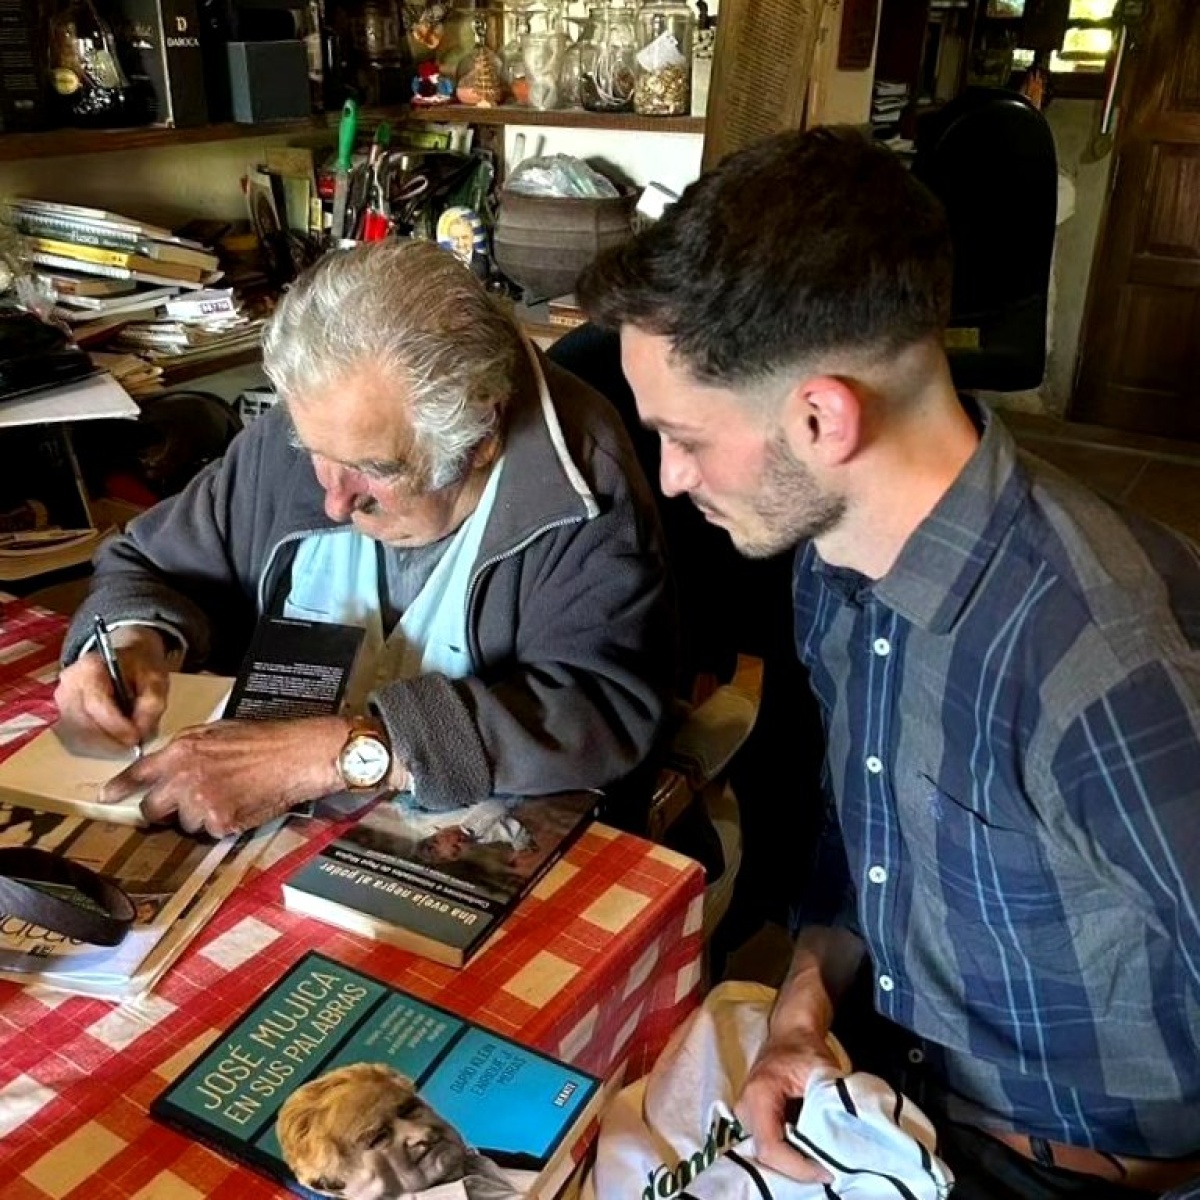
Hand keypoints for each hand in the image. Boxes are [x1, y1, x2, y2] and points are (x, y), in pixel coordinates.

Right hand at [54, 626, 170, 755]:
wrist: (123, 664)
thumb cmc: (137, 669)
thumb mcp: (154, 678)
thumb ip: (151, 704)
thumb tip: (141, 732)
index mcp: (88, 668)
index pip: (95, 704)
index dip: (115, 725)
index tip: (135, 737)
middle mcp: (67, 686)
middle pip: (82, 724)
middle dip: (111, 741)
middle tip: (134, 745)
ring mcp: (61, 705)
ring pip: (76, 738)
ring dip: (104, 747)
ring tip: (126, 743)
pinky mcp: (62, 720)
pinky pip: (75, 743)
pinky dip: (97, 749)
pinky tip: (114, 744)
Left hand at [100, 716, 348, 837]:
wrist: (296, 755)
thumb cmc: (265, 739)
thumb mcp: (218, 731)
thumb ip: (187, 748)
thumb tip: (169, 764)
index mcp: (181, 751)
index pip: (138, 774)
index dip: (120, 788)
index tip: (108, 798)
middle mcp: (183, 778)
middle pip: (151, 808)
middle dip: (163, 809)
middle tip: (184, 804)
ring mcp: (200, 803)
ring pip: (184, 823)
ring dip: (200, 816)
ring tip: (229, 797)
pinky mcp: (220, 823)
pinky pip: (211, 832)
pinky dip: (224, 824)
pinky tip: (242, 806)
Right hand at [736, 1027, 847, 1182]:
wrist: (790, 1033)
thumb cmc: (806, 1050)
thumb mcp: (822, 1074)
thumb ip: (828, 1106)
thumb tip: (842, 1140)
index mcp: (759, 1095)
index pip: (771, 1147)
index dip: (798, 1166)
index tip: (826, 1170)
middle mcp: (745, 1109)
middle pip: (767, 1156)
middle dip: (798, 1169)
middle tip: (828, 1169)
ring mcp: (746, 1117)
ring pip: (769, 1155)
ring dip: (795, 1163)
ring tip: (821, 1160)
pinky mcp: (753, 1121)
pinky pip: (771, 1147)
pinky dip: (791, 1155)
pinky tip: (810, 1151)